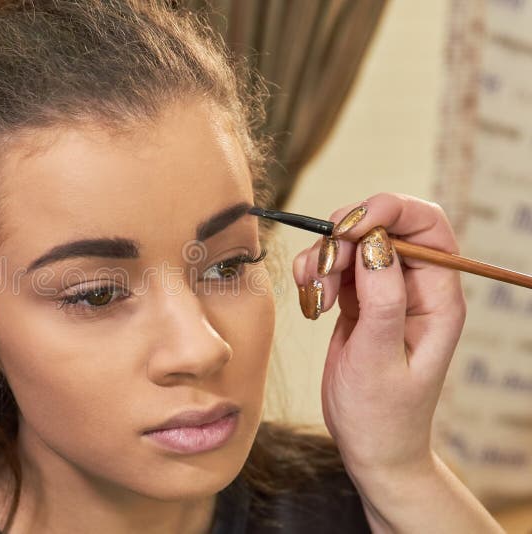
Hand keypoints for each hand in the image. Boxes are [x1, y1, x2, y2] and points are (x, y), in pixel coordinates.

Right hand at [292, 192, 466, 475]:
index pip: (426, 225)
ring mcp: (385, 292)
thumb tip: (374, 242)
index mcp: (438, 298)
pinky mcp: (359, 301)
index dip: (388, 211)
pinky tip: (311, 302)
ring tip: (313, 296)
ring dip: (323, 258)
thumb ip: (381, 298)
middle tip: (321, 270)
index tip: (346, 228)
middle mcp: (415, 288)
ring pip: (352, 244)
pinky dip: (314, 273)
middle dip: (345, 237)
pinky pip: (334, 267)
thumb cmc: (382, 414)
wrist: (368, 447)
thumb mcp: (380, 357)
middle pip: (383, 227)